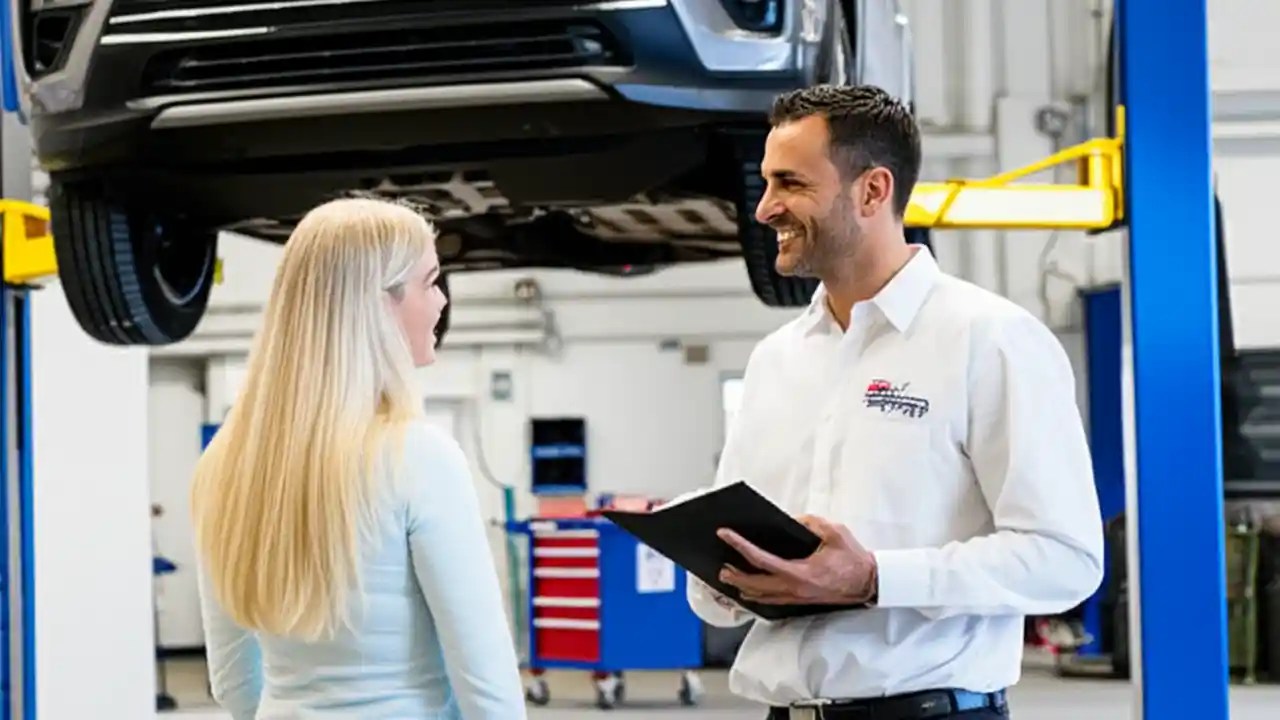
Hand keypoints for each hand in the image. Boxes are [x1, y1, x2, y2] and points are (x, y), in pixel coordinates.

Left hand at [716, 515, 877, 605]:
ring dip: (744, 587)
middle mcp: (795, 588)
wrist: (868, 582)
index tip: (726, 535)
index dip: (740, 546)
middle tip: (721, 568)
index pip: (761, 559)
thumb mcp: (833, 532)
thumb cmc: (852, 559)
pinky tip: (752, 589)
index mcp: (800, 572)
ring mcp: (797, 598)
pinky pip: (773, 601)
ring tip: (730, 578)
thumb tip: (791, 520)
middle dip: (735, 576)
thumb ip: (809, 523)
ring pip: (762, 597)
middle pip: (755, 585)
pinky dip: (759, 595)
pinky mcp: (801, 601)